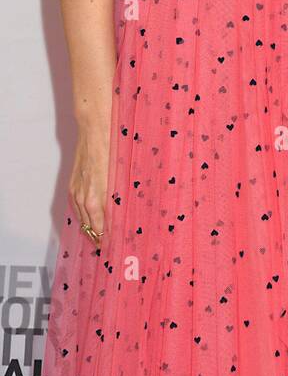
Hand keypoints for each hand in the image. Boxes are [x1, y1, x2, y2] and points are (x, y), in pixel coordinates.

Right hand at [69, 113, 110, 246]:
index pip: (102, 229)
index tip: (118, 247)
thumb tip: (127, 211)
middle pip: (91, 228)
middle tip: (112, 247)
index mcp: (97, 198)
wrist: (95, 128)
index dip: (110, 239)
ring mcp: (76, 191)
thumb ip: (122, 196)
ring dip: (91, 229)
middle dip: (101, 238)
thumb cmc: (114, 147)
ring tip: (102, 237)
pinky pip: (76, 208)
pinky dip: (84, 217)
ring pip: (82, 220)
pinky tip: (92, 219)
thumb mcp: (123, 174)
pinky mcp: (73, 185)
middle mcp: (84, 198)